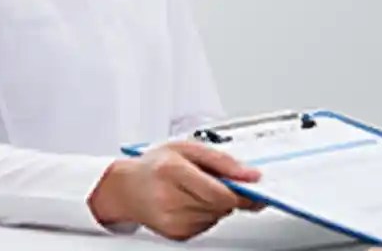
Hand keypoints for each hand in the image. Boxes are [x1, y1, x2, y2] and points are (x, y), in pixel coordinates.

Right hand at [88, 142, 261, 240]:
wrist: (126, 188)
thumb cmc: (156, 165)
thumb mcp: (188, 148)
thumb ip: (222, 160)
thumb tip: (251, 175)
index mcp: (172, 171)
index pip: (219, 192)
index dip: (242, 191)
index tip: (255, 187)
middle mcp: (170, 199)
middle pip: (221, 205)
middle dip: (229, 194)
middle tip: (218, 180)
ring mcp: (172, 220)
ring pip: (217, 216)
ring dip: (217, 203)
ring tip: (197, 188)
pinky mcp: (176, 234)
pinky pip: (208, 224)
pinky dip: (207, 213)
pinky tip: (190, 201)